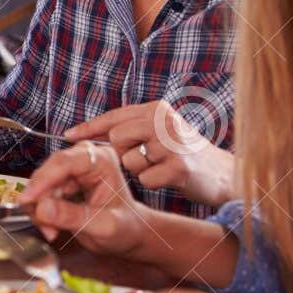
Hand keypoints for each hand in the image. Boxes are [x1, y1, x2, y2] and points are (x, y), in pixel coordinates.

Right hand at [19, 142, 158, 257]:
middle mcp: (84, 159)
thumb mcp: (104, 226)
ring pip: (40, 185)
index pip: (64, 162)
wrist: (129, 235)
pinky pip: (40, 195)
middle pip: (48, 172)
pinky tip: (52, 228)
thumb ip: (73, 217)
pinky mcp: (62, 183)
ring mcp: (72, 170)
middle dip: (41, 200)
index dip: (43, 180)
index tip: (28, 199)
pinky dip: (41, 213)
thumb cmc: (126, 228)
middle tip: (44, 226)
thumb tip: (42, 208)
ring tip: (52, 231)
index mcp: (101, 161)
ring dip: (40, 210)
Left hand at [66, 101, 236, 205]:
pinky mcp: (178, 167)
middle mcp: (163, 121)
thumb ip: (133, 127)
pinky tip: (169, 178)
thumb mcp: (161, 131)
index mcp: (157, 109)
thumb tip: (93, 133)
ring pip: (129, 161)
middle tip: (145, 156)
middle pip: (116, 139)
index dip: (89, 127)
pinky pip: (145, 179)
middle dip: (124, 152)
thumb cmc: (185, 153)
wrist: (224, 174)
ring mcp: (172, 144)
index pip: (114, 116)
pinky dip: (153, 183)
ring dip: (140, 169)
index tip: (68, 135)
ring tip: (161, 166)